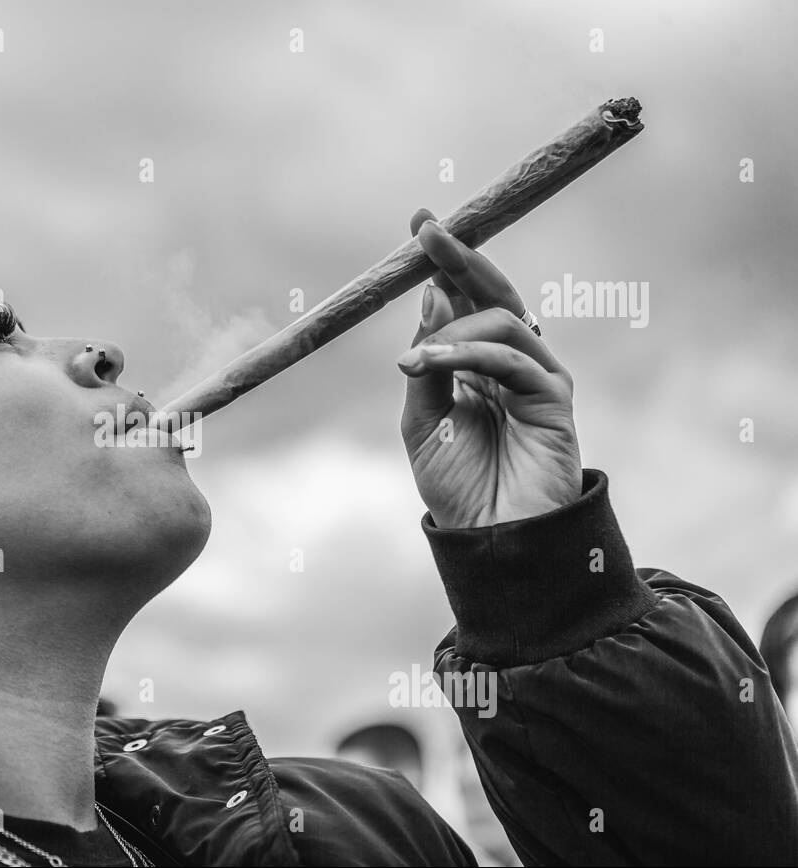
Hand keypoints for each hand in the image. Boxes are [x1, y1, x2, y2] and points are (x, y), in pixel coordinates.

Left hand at [397, 209, 581, 528]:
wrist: (490, 541)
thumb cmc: (456, 485)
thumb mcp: (421, 420)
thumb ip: (427, 363)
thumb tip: (432, 296)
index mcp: (475, 365)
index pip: (463, 301)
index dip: (445, 263)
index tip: (419, 223)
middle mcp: (508, 363)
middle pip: (492, 293)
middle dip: (460, 257)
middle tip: (428, 230)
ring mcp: (535, 377)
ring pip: (500, 320)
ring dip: (451, 330)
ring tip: (415, 361)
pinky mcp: (554, 397)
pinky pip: (511, 356)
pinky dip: (468, 354)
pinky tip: (431, 364)